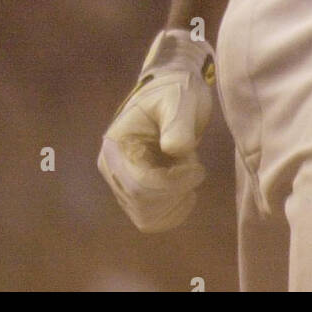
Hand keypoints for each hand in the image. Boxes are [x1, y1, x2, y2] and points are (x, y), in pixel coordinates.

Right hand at [98, 29, 214, 231]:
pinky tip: (187, 191)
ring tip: (188, 173)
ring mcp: (121, 182)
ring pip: (147, 217)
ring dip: (175, 202)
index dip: (173, 184)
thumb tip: (174, 149)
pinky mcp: (135, 193)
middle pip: (143, 204)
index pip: (140, 185)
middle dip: (176, 191)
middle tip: (194, 166)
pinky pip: (151, 219)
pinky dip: (173, 212)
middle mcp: (112, 168)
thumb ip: (179, 123)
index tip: (199, 168)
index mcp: (116, 146)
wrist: (174, 92)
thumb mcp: (181, 100)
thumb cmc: (177, 91)